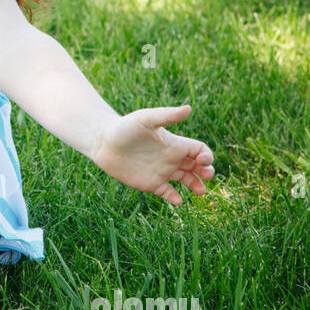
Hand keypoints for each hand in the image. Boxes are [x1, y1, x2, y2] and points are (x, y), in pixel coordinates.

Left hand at [89, 103, 214, 205]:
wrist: (102, 141)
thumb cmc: (124, 127)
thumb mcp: (146, 119)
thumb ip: (167, 116)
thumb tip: (188, 108)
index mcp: (174, 143)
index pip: (199, 150)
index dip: (206, 155)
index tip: (201, 160)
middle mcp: (171, 158)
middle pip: (197, 166)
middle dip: (207, 172)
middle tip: (207, 176)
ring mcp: (161, 171)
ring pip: (186, 180)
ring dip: (196, 185)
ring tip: (200, 192)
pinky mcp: (150, 183)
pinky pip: (167, 193)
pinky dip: (174, 198)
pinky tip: (177, 200)